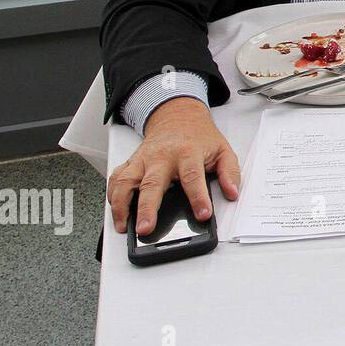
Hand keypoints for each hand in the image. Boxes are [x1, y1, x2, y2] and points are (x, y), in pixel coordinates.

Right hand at [108, 98, 240, 235]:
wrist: (178, 116)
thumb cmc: (198, 137)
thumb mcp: (222, 150)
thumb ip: (230, 172)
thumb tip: (232, 192)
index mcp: (187, 152)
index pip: (192, 176)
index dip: (198, 197)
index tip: (202, 214)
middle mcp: (161, 157)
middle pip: (151, 183)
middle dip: (147, 208)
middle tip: (146, 229)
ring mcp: (143, 159)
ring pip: (125, 181)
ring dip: (121, 205)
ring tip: (125, 226)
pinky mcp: (131, 162)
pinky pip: (116, 178)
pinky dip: (112, 195)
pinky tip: (116, 211)